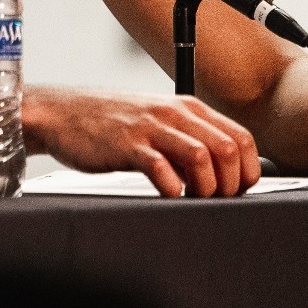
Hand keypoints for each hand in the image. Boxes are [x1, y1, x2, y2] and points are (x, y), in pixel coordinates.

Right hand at [25, 87, 261, 196]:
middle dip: (231, 182)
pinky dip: (172, 188)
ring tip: (194, 198)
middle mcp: (173, 114)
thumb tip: (220, 172)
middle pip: (228, 148)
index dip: (248, 169)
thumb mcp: (155, 121)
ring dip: (207, 187)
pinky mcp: (126, 145)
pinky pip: (162, 168)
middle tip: (217, 199)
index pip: (240, 137)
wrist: (59, 113)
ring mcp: (149, 128)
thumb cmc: (107, 123)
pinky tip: (167, 195)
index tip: (238, 188)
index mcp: (186, 108)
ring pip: (202, 157)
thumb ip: (187, 138)